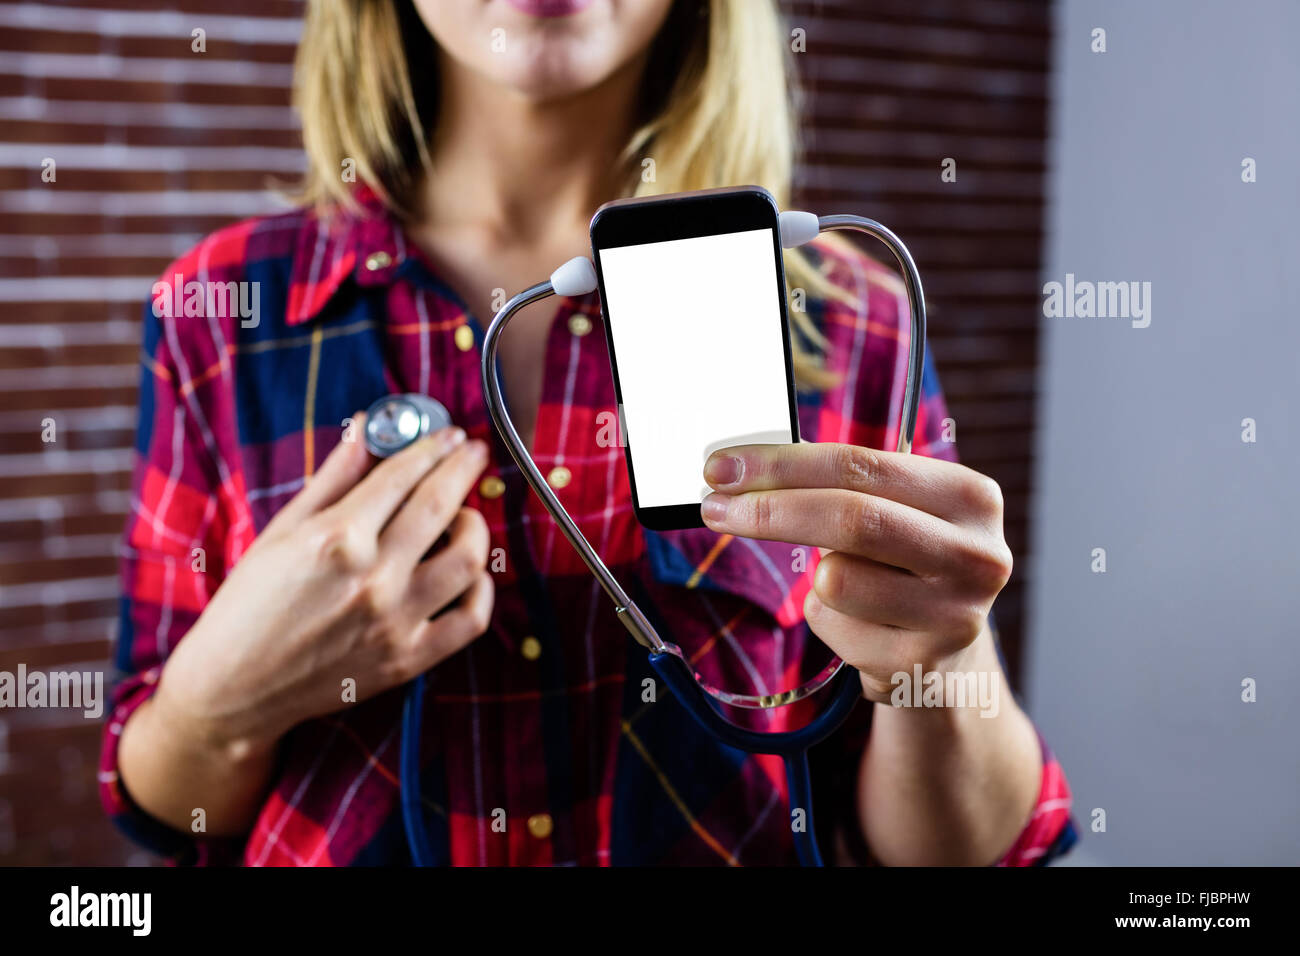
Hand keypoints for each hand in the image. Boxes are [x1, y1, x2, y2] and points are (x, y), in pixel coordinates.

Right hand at [155, 416, 494, 759]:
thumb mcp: (283, 532)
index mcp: (337, 539)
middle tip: (472, 452)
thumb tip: (364, 430)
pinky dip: (481, 588)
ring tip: (463, 516)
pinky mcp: (408, 659)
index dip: (432, 446)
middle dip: (463, 467)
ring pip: (469, 558)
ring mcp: (395, 621)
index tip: (449, 434)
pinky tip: (469, 572)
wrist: (233, 690)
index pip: (403, 476)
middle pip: (442, 505)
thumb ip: (332, 479)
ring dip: (474, 525)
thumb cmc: (249, 605)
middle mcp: (373, 577)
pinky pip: (472, 618)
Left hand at [700, 442, 1012, 700]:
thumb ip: (841, 483)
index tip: (721, 466)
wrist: (947, 660)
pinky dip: (827, 620)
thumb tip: (740, 468)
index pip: (861, 465)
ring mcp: (954, 616)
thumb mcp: (897, 510)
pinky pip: (833, 627)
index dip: (782, 463)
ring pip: (836, 579)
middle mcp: (977, 556)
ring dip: (818, 579)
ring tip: (848, 585)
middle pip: (851, 519)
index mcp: (970, 497)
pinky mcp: (918, 665)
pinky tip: (863, 626)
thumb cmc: (903, 563)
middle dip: (769, 510)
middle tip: (713, 506)